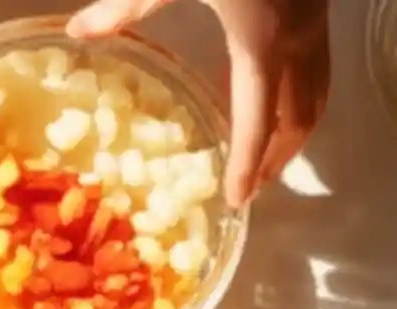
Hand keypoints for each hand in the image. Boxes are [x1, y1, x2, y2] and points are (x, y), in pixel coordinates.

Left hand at [68, 0, 329, 206]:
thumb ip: (125, 5)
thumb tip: (77, 31)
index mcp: (262, 40)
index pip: (258, 121)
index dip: (248, 164)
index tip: (237, 201)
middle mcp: (300, 38)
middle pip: (299, 118)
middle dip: (276, 159)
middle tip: (250, 189)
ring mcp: (317, 20)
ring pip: (318, 94)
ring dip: (294, 133)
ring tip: (265, 158)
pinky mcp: (319, 3)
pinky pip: (317, 67)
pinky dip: (300, 96)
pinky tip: (270, 97)